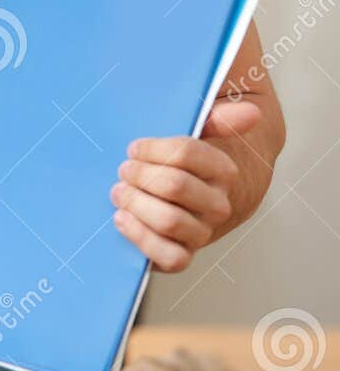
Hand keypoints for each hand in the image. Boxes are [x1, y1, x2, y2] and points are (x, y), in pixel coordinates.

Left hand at [112, 98, 258, 271]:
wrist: (191, 201)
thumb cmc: (184, 164)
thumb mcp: (198, 136)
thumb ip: (216, 120)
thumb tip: (251, 112)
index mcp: (223, 170)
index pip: (187, 152)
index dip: (152, 149)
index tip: (133, 148)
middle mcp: (217, 204)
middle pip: (174, 184)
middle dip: (140, 174)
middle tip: (124, 170)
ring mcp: (201, 232)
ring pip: (170, 221)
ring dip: (136, 203)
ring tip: (120, 192)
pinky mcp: (183, 255)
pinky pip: (170, 258)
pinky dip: (141, 238)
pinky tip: (122, 218)